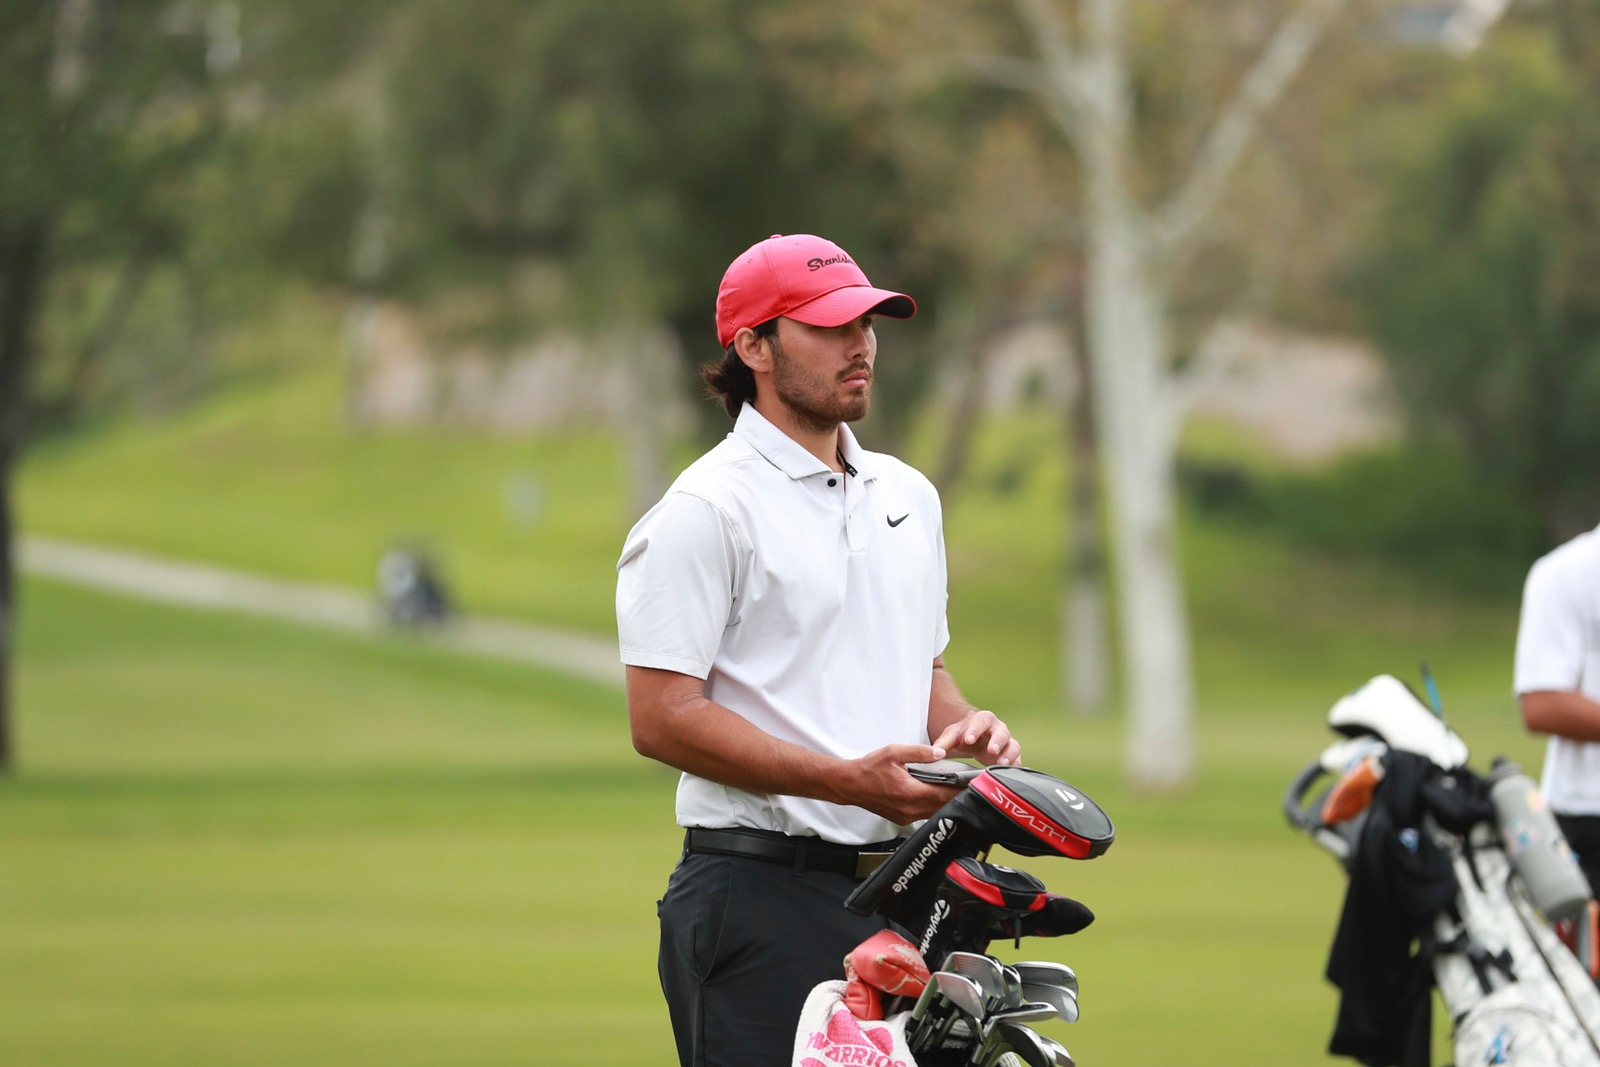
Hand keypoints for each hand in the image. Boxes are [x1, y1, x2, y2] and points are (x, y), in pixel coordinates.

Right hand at [842, 743, 963, 824]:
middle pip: (943, 806)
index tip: (974, 784)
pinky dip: (935, 808)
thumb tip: (940, 752)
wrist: (849, 785)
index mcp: (910, 792)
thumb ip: (919, 752)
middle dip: (958, 797)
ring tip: (960, 792)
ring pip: (935, 813)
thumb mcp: (893, 752)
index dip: (961, 789)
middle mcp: (909, 809)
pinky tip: (939, 798)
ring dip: (947, 804)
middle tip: (973, 788)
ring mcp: (906, 817)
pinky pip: (925, 815)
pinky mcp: (902, 820)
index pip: (944, 793)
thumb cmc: (869, 768)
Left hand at [931, 709, 1020, 766]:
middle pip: (1002, 732)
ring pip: (1013, 746)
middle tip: (991, 751)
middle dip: (997, 740)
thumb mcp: (951, 736)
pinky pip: (1018, 761)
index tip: (968, 740)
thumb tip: (935, 753)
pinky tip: (1009, 775)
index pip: (981, 721)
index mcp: (983, 720)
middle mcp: (998, 729)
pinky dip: (1015, 767)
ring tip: (1001, 765)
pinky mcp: (1012, 757)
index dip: (975, 729)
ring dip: (1009, 755)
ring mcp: (1007, 743)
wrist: (974, 740)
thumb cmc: (963, 736)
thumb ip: (942, 743)